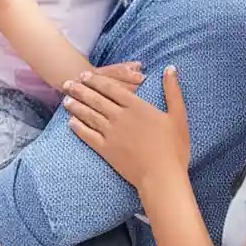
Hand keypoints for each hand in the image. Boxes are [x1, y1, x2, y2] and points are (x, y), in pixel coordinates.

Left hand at [63, 66, 190, 193]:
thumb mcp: (178, 116)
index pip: (111, 88)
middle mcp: (120, 117)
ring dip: (76, 106)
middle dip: (80, 89)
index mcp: (137, 107)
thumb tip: (170, 68)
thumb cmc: (174, 148)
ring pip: (89, 115)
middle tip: (67, 83)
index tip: (85, 75)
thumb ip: (172, 91)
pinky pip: (88, 135)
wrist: (162, 176)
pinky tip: (70, 122)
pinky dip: (78, 127)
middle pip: (96, 99)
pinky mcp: (106, 149)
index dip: (96, 80)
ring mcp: (111, 133)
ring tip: (66, 99)